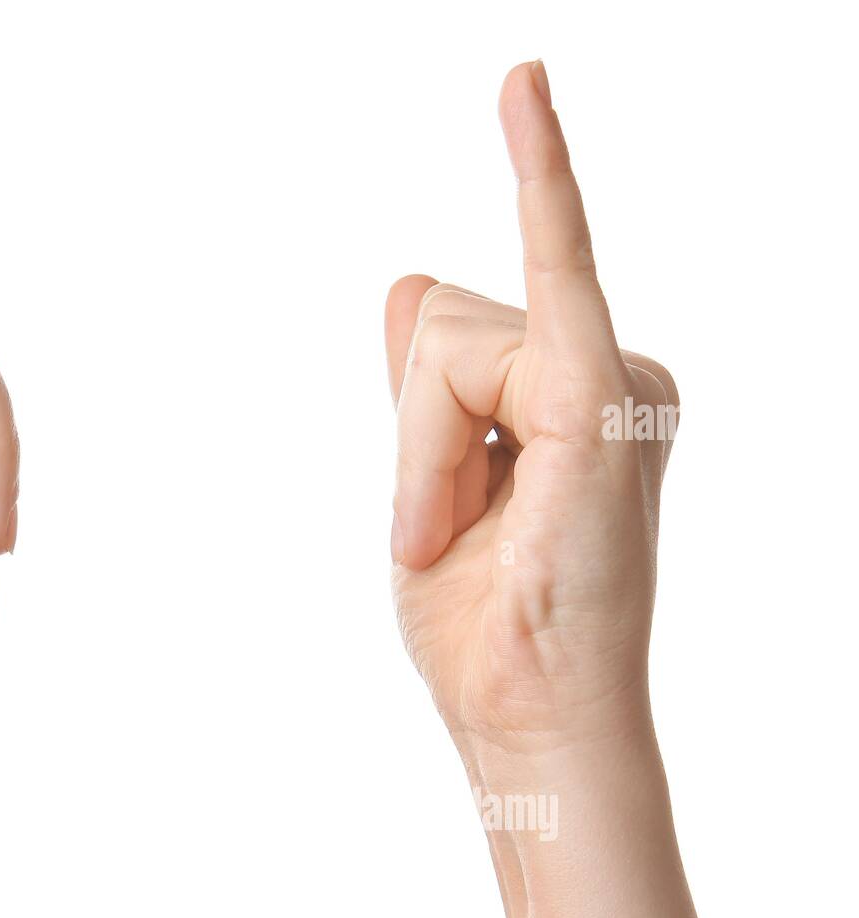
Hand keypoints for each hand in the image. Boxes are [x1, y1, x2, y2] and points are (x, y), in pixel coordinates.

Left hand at [384, 61, 676, 758]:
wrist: (526, 720)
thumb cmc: (487, 630)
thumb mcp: (431, 493)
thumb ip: (427, 391)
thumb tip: (410, 279)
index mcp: (570, 402)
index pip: (471, 333)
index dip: (462, 320)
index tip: (514, 110)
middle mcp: (607, 377)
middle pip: (447, 330)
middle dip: (410, 440)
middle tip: (437, 536)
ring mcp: (614, 382)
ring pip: (449, 342)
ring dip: (418, 458)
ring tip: (454, 539)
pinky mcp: (604, 398)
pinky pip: (558, 262)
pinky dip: (541, 175)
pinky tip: (522, 90)